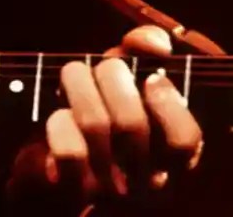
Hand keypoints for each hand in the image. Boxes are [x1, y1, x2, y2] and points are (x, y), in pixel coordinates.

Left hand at [7, 25, 203, 213]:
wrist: (48, 170)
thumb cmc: (94, 119)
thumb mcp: (122, 84)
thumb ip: (142, 56)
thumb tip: (157, 42)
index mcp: (169, 162)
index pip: (184, 140)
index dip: (167, 101)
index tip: (151, 78)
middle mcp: (143, 183)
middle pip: (132, 122)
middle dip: (110, 76)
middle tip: (99, 68)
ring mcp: (106, 189)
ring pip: (95, 124)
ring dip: (79, 87)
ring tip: (73, 78)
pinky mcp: (67, 189)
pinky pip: (68, 149)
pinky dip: (60, 122)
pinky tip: (59, 116)